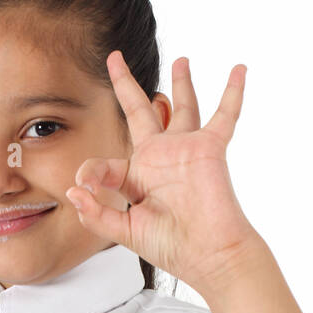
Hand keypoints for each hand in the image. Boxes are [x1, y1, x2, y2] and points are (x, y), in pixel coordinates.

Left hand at [66, 53, 261, 292]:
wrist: (208, 255)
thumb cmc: (172, 247)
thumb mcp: (125, 232)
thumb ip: (96, 214)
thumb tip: (74, 190)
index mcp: (138, 179)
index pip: (107, 163)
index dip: (91, 173)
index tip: (84, 186)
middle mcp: (160, 159)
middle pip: (140, 113)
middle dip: (126, 85)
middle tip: (115, 58)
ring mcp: (185, 150)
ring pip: (182, 107)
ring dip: (181, 83)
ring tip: (181, 60)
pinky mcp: (209, 148)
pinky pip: (224, 114)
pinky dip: (232, 92)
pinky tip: (239, 69)